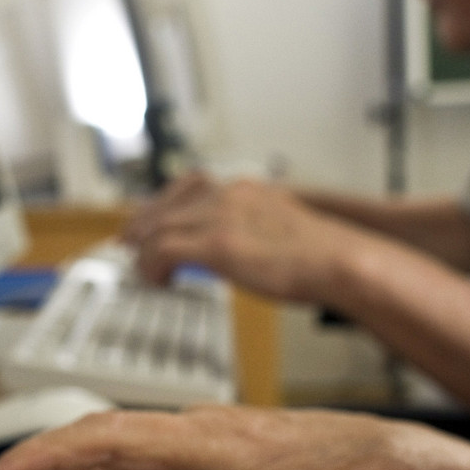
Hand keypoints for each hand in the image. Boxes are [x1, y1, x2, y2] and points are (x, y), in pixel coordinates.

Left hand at [124, 174, 371, 298]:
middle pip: (166, 204)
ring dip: (144, 250)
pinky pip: (163, 250)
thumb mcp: (282, 231)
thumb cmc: (323, 256)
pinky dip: (152, 266)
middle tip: (128, 245)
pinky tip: (157, 282)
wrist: (340, 261)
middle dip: (142, 225)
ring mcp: (221, 217)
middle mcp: (229, 194)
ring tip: (140, 269)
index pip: (188, 187)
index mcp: (245, 189)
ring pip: (159, 227)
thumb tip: (241, 252)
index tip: (150, 223)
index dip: (162, 206)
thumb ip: (256, 232)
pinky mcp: (217, 243)